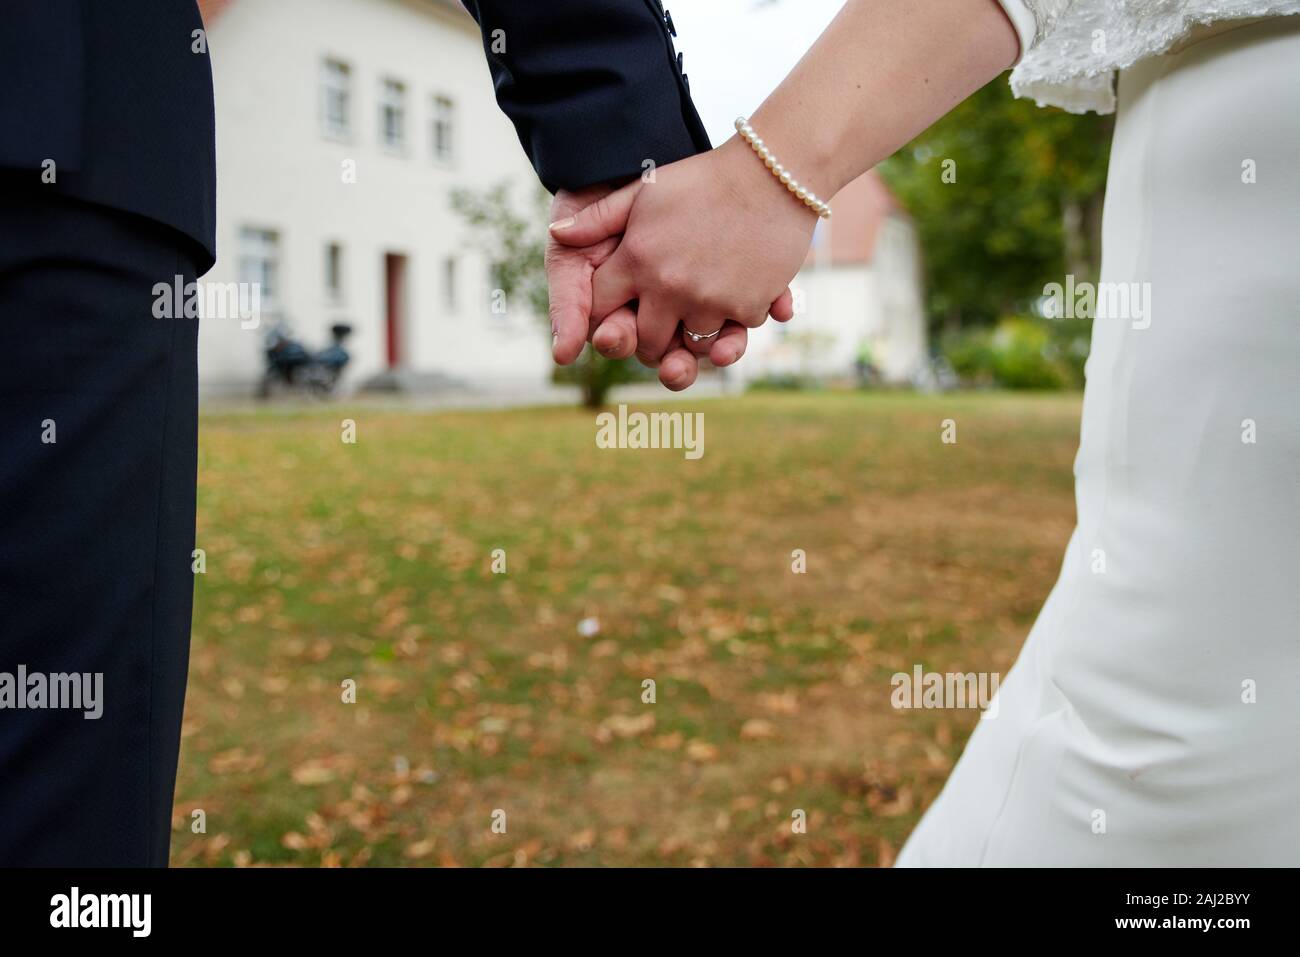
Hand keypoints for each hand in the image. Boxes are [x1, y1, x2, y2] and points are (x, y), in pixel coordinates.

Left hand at [550, 135, 807, 368]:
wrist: (774, 172)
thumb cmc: (705, 179)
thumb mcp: (645, 190)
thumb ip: (599, 218)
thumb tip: (557, 235)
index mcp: (636, 259)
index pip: (601, 308)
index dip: (606, 313)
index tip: (619, 310)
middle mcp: (668, 286)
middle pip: (646, 342)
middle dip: (649, 341)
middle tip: (660, 331)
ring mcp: (708, 300)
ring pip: (690, 347)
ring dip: (692, 337)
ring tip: (698, 317)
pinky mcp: (746, 307)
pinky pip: (732, 333)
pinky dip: (733, 322)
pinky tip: (736, 296)